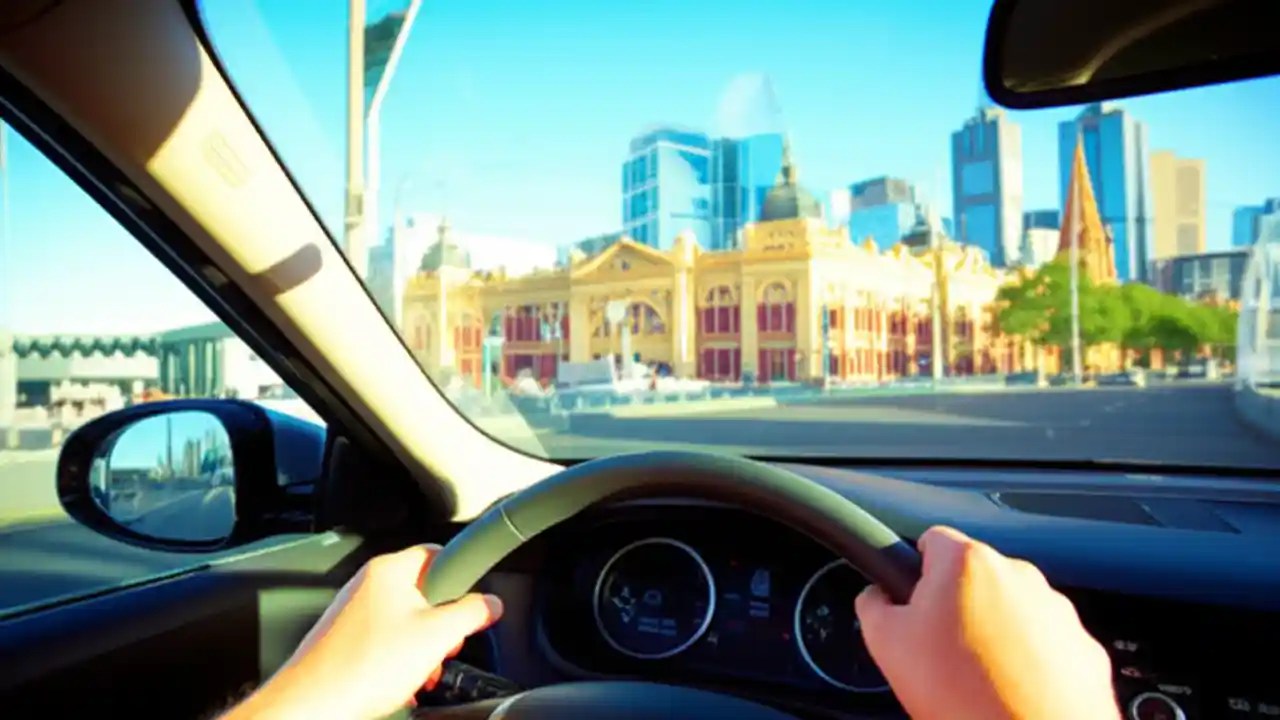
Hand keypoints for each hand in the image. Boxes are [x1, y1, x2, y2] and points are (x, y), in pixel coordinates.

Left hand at [223, 544, 502, 719]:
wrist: (314, 704)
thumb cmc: (364, 666)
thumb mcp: (438, 636)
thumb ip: (472, 613)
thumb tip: (490, 604)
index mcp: (389, 570)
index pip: (439, 554)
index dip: (462, 578)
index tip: (474, 604)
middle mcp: (368, 584)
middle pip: (425, 593)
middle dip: (441, 626)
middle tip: (444, 647)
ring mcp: (354, 612)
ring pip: (406, 622)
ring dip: (422, 649)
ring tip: (420, 672)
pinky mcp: (345, 639)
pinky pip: (384, 642)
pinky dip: (398, 661)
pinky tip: (399, 683)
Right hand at [855, 526, 1119, 719]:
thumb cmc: (966, 697)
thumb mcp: (887, 645)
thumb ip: (874, 605)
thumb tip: (877, 597)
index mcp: (968, 564)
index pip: (930, 541)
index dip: (914, 573)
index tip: (913, 605)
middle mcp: (1019, 576)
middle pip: (973, 578)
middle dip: (957, 608)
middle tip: (941, 653)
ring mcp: (1057, 612)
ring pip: (1012, 610)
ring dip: (995, 634)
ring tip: (979, 680)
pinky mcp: (1083, 647)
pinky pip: (1046, 643)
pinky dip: (1030, 661)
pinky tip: (1012, 692)